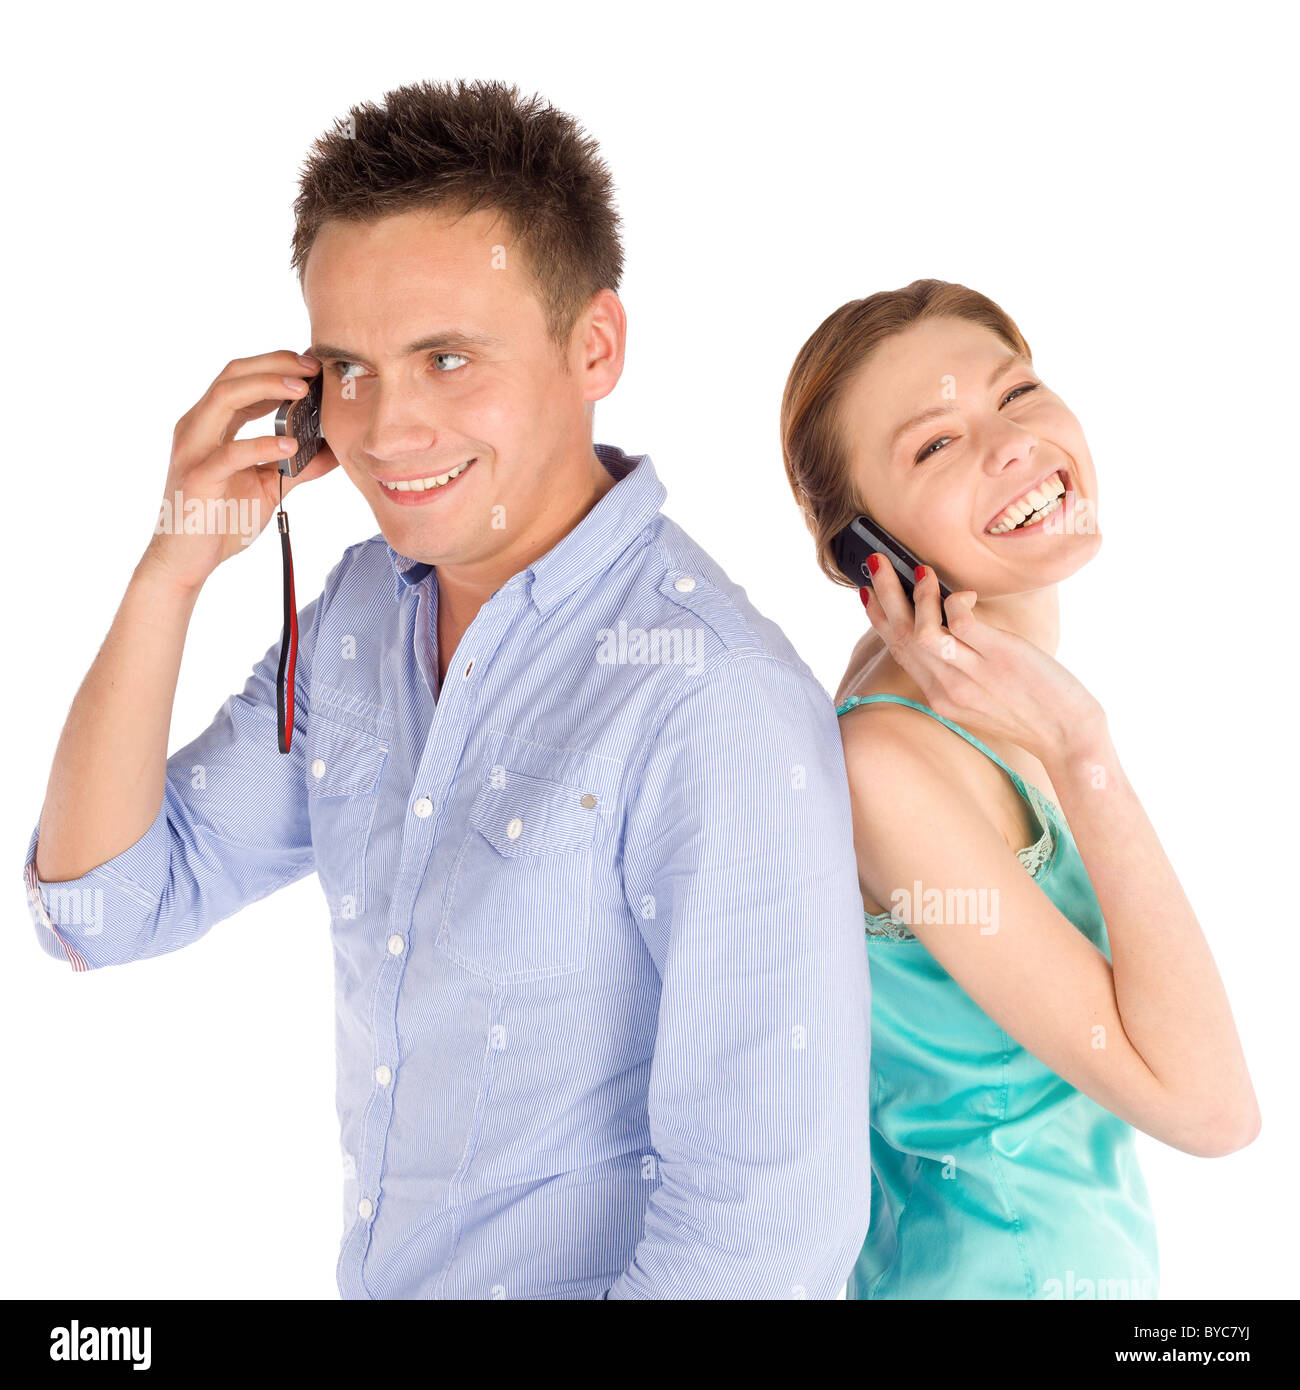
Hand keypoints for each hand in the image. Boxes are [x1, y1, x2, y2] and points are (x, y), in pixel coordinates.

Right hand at [141, 349, 339, 592]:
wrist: (186, 560)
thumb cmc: (221, 520)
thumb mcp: (268, 487)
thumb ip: (298, 467)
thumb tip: (333, 452)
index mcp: (210, 425)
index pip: (240, 378)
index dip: (276, 364)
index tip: (313, 366)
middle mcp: (196, 428)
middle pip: (232, 375)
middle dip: (275, 364)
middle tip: (313, 367)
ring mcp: (193, 450)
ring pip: (225, 399)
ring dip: (267, 388)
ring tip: (303, 391)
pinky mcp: (198, 477)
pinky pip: (231, 452)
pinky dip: (262, 444)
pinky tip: (290, 446)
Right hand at [860, 558, 1106, 765]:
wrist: (1069, 737)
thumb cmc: (1033, 713)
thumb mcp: (981, 700)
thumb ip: (959, 672)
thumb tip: (950, 628)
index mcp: (940, 696)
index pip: (899, 651)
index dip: (878, 618)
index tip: (867, 592)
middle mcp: (947, 687)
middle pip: (902, 636)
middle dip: (885, 595)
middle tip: (876, 561)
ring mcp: (971, 674)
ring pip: (923, 631)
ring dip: (915, 597)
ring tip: (920, 571)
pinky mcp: (998, 658)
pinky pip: (960, 623)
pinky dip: (956, 601)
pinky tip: (966, 594)